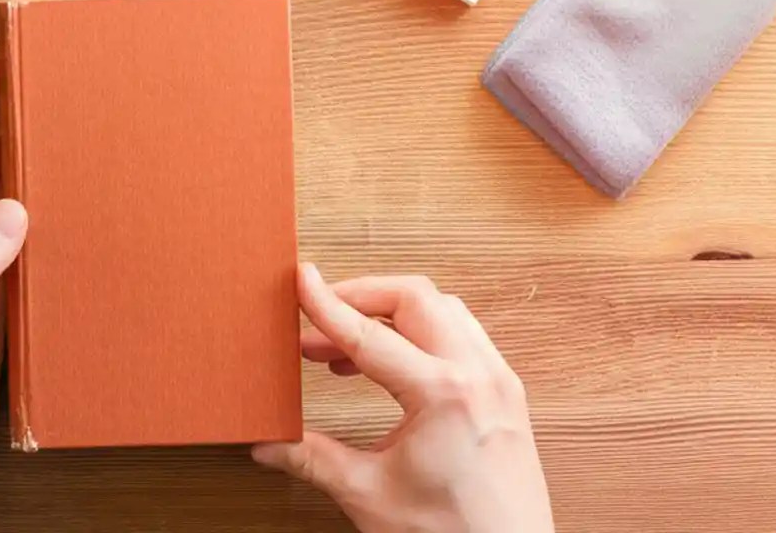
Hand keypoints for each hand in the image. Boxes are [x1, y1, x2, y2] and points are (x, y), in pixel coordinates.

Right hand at [253, 265, 553, 532]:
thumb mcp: (369, 494)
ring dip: (391, 315)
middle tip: (318, 316)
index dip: (326, 305)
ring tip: (344, 348)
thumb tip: (268, 444)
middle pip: (414, 299)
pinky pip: (463, 337)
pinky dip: (422, 335)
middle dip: (360, 297)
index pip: (368, 335)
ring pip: (443, 310)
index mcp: (444, 394)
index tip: (301, 281)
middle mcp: (479, 375)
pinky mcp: (507, 395)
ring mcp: (499, 382)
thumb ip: (313, 459)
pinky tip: (390, 366)